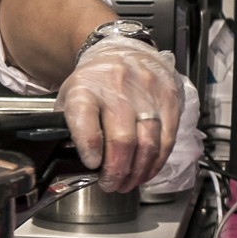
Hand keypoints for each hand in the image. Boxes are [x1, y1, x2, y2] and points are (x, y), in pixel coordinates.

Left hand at [57, 38, 184, 191]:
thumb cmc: (93, 82)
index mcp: (86, 88)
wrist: (123, 52)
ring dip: (138, 172)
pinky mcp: (169, 100)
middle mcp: (118, 90)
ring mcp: (147, 95)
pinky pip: (167, 140)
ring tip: (126, 184)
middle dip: (116, 171)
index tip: (91, 164)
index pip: (85, 116)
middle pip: (122, 138)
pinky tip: (146, 172)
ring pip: (148, 143)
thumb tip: (67, 159)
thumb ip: (67, 125)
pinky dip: (156, 162)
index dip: (89, 144)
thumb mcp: (69, 96)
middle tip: (109, 184)